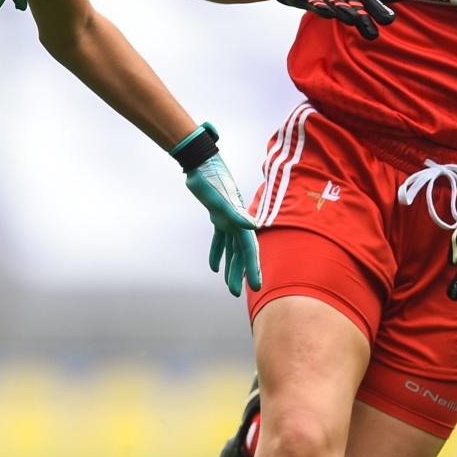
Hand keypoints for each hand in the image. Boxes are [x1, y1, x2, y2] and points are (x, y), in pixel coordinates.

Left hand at [172, 123, 262, 296]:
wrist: (200, 163)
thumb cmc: (210, 180)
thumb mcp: (220, 198)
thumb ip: (236, 214)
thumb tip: (252, 227)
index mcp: (240, 221)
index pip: (249, 249)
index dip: (253, 268)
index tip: (256, 286)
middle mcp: (238, 222)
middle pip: (240, 253)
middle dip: (239, 273)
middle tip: (235, 293)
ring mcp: (228, 219)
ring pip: (231, 249)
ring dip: (230, 266)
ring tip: (229, 286)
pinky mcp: (218, 216)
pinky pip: (219, 239)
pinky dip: (217, 252)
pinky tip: (213, 267)